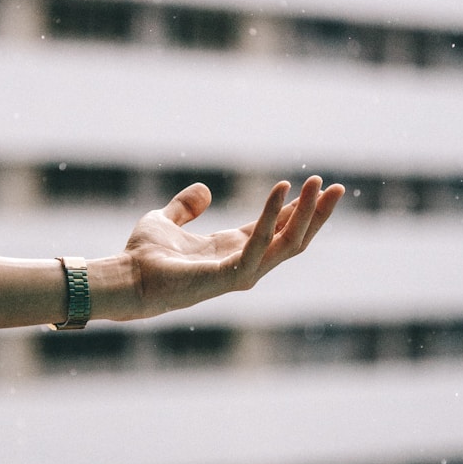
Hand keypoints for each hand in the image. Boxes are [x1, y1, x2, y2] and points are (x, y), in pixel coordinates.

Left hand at [88, 176, 343, 320]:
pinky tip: (281, 190)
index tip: (319, 186)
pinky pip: (260, 242)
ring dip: (306, 214)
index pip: (278, 230)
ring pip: (288, 244)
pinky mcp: (230, 275)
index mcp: (233, 250)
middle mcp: (244, 263)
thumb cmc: (142, 257)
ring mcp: (240, 273)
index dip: (299, 208)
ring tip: (318, 185)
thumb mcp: (166, 220)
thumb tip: (204, 190)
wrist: (126, 278)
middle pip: (293, 239)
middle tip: (336, 187)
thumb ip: (185, 206)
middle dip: (317, 214)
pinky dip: (272, 216)